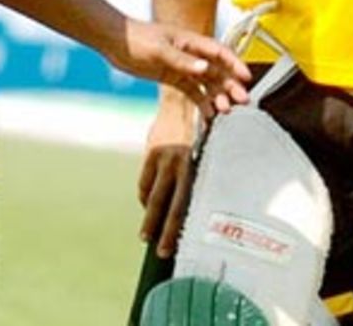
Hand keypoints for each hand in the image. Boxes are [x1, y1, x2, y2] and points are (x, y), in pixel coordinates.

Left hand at [115, 20, 250, 118]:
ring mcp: (183, 66)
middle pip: (217, 70)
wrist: (115, 42)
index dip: (235, 64)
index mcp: (191, 41)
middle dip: (231, 85)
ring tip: (226, 111)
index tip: (246, 78)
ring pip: (207, 83)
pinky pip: (192, 91)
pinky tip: (208, 114)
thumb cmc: (138, 39)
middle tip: (242, 101)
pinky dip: (201, 102)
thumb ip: (183, 60)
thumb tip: (205, 69)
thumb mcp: (160, 49)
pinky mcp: (173, 76)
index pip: (220, 52)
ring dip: (218, 96)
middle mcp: (191, 54)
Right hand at [138, 96, 198, 257]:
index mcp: (192, 165)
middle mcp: (176, 163)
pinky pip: (145, 182)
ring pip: (152, 196)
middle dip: (162, 231)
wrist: (182, 99)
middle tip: (160, 253)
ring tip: (147, 236)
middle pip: (166, 205)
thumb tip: (205, 200)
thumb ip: (202, 172)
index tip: (173, 246)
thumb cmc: (202, 127)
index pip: (182, 204)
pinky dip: (146, 196)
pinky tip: (148, 206)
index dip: (176, 228)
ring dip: (149, 217)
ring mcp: (161, 158)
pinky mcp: (150, 152)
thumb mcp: (207, 149)